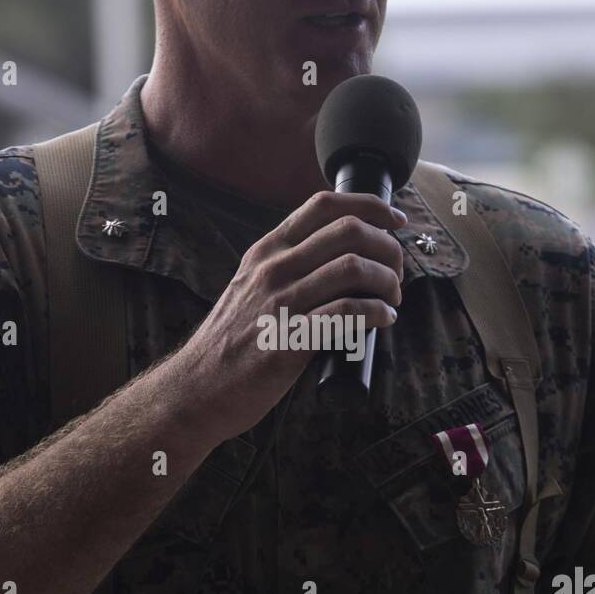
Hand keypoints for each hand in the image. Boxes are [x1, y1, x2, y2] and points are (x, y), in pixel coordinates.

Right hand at [181, 190, 405, 440]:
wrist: (197, 388)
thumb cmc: (231, 341)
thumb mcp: (250, 286)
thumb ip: (287, 267)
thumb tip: (340, 258)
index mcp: (267, 251)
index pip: (323, 206)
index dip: (369, 205)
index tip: (395, 220)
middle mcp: (273, 269)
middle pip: (349, 232)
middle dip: (388, 248)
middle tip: (396, 272)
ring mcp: (280, 304)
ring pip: (353, 269)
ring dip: (387, 282)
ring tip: (392, 299)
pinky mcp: (289, 341)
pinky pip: (346, 313)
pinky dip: (376, 313)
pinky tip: (383, 320)